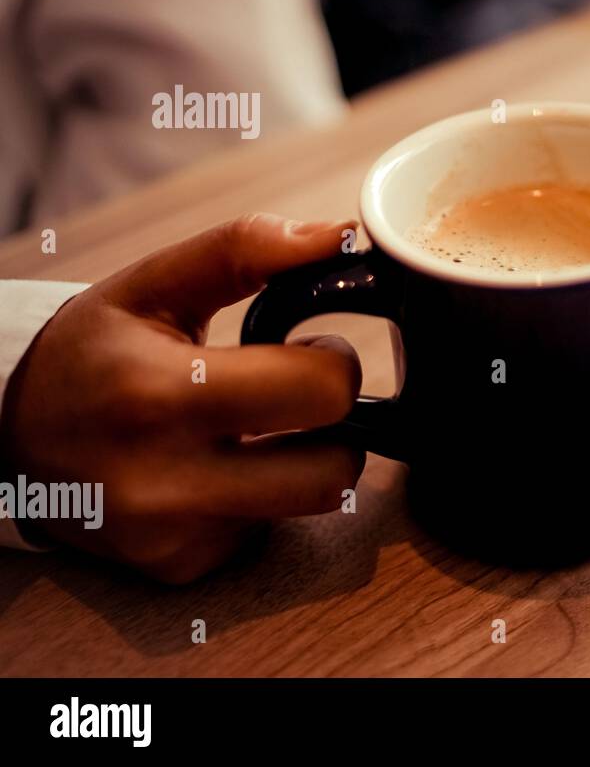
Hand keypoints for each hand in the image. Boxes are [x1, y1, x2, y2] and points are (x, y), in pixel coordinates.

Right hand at [0, 213, 365, 582]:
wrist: (10, 434)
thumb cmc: (92, 351)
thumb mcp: (154, 283)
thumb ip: (247, 249)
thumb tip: (344, 236)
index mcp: (162, 394)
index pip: (320, 392)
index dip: (334, 362)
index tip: (311, 349)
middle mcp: (165, 480)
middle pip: (334, 470)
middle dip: (337, 423)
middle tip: (298, 395)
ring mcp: (173, 533)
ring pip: (314, 505)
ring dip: (310, 462)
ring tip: (264, 428)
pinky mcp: (179, 566)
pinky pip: (269, 530)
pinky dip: (262, 496)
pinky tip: (219, 468)